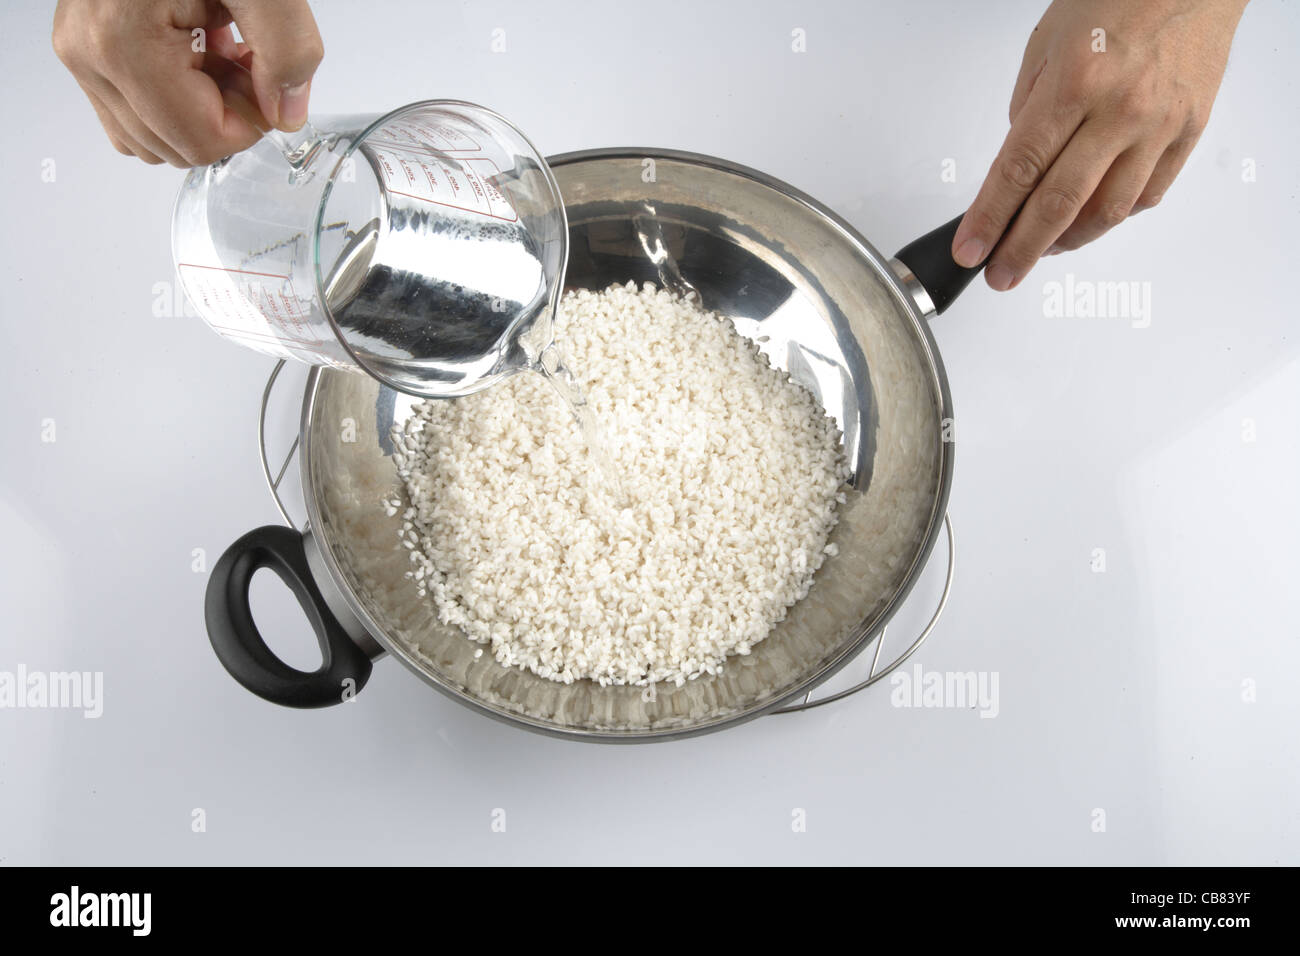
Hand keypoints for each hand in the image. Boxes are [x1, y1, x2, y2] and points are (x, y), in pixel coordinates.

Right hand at [53, 0, 323, 166]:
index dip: (250, 122)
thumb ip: (288, 51)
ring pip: (154, 138)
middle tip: (246, 57)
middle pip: (177, 146)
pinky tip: (199, 52)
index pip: (200, 141)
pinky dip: (175, 98)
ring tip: (223, 48)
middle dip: (226, 114)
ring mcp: (80, 52)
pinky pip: (133, 115)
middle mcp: (89, 53)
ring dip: (201, 108)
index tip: (266, 81)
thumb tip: (286, 113)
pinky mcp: (84, 48)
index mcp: (123, 41)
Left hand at [951, 0, 1248, 290]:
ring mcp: (1158, 126)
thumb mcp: (1045, 46)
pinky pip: (1147, 196)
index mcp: (1073, 84)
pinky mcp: (1189, 134)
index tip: (971, 249)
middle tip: (1000, 275)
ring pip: (1107, 212)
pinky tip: (1090, 222)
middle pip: (1059, 203)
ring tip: (1041, 251)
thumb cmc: (1116, 0)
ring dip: (1068, 242)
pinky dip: (1113, 217)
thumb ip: (1027, 112)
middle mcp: (1119, 110)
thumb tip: (1018, 170)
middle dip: (1022, 249)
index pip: (1018, 171)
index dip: (989, 219)